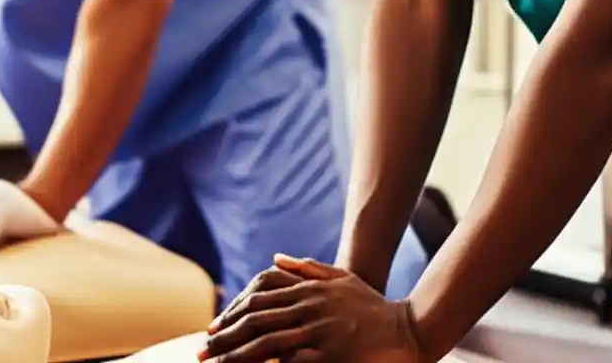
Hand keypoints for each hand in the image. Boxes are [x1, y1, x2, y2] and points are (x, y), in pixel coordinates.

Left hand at [200, 255, 428, 362]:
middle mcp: (309, 308)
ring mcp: (319, 332)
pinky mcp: (330, 356)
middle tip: (203, 353)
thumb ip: (307, 268)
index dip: (232, 316)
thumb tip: (275, 259)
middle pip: (256, 323)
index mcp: (307, 291)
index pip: (258, 302)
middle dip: (225, 339)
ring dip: (237, 358)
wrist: (408, 328)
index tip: (212, 330)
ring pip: (267, 345)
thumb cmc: (373, 306)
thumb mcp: (341, 279)